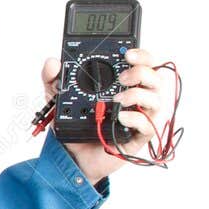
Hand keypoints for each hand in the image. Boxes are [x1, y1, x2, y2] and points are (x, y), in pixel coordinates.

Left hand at [40, 49, 172, 181]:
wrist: (72, 155)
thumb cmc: (75, 125)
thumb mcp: (59, 99)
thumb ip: (53, 79)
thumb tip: (52, 63)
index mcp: (123, 85)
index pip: (144, 64)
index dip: (143, 56)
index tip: (127, 54)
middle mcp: (136, 99)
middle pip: (155, 78)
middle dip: (142, 72)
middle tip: (123, 78)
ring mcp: (138, 117)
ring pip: (155, 100)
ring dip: (138, 95)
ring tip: (117, 100)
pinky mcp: (137, 137)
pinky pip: (148, 126)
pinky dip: (136, 118)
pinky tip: (120, 117)